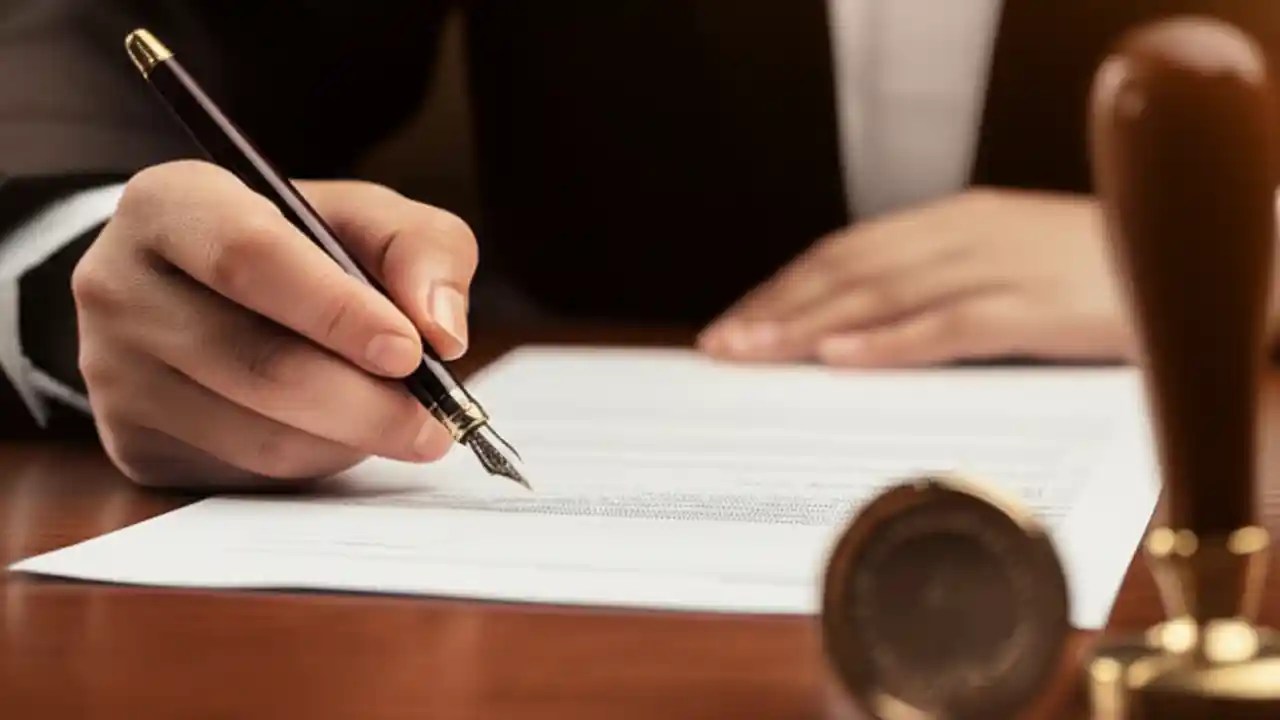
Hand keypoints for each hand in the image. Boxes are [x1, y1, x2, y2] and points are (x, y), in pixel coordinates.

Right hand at [72, 161, 477, 487]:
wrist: (204, 294)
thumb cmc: (299, 248)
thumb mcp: (365, 220)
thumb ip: (422, 250)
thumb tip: (442, 332)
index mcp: (169, 204)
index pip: (248, 258)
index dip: (337, 310)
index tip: (410, 352)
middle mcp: (119, 286)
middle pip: (257, 363)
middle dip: (365, 402)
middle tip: (435, 420)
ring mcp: (114, 375)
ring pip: (258, 434)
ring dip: (349, 439)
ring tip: (396, 421)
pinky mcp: (132, 444)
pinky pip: (245, 474)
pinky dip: (315, 463)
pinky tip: (338, 433)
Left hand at [698, 188, 1133, 365]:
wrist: (1188, 264)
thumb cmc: (1091, 272)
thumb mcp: (1004, 263)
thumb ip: (940, 285)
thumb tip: (862, 331)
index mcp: (953, 221)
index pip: (846, 251)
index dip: (784, 287)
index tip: (735, 322)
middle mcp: (963, 234)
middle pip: (849, 270)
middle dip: (777, 309)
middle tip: (721, 347)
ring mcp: (998, 267)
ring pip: (882, 294)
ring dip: (811, 325)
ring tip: (755, 353)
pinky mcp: (1036, 307)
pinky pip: (951, 325)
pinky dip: (891, 341)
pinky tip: (843, 358)